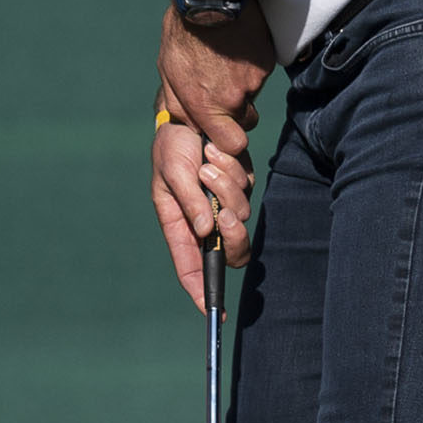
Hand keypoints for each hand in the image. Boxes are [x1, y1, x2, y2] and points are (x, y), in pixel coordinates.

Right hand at [153, 121, 252, 299]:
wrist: (193, 111)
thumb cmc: (174, 143)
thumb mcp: (173, 170)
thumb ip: (189, 200)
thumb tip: (204, 230)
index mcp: (179, 223)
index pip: (191, 268)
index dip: (202, 291)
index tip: (214, 312)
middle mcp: (202, 218)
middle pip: (230, 249)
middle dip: (232, 235)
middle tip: (224, 214)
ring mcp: (222, 203)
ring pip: (241, 215)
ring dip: (227, 186)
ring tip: (208, 158)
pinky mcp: (239, 185)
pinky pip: (249, 188)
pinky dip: (236, 169)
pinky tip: (217, 150)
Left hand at [157, 0, 273, 158]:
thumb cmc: (183, 32)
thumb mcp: (168, 69)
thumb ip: (178, 102)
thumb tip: (188, 123)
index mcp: (206, 106)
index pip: (233, 145)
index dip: (230, 139)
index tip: (223, 128)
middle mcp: (234, 98)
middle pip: (247, 121)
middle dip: (238, 111)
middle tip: (224, 88)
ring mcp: (254, 80)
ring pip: (252, 93)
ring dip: (242, 81)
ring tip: (226, 56)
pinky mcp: (267, 62)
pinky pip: (261, 71)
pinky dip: (251, 62)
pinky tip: (237, 44)